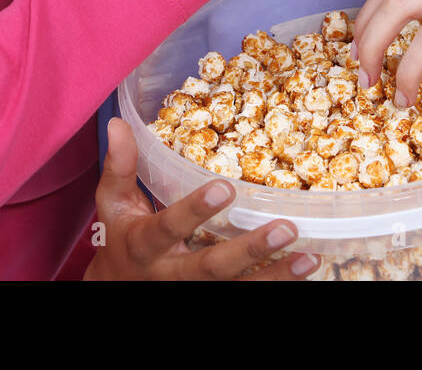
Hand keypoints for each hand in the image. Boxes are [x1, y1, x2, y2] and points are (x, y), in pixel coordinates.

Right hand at [83, 118, 319, 279]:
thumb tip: (118, 121)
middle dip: (249, 251)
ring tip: (309, 258)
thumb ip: (120, 165)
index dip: (195, 210)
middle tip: (284, 229)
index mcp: (144, 245)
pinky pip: (242, 297)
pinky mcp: (210, 300)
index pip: (169, 227)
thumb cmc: (120, 238)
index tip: (225, 187)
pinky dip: (273, 287)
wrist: (115, 289)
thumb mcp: (112, 203)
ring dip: (274, 277)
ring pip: (235, 289)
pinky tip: (305, 272)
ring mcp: (192, 292)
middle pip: (211, 268)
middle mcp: (170, 274)